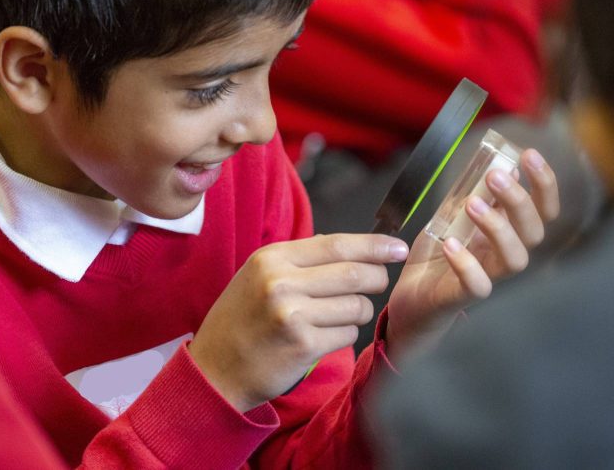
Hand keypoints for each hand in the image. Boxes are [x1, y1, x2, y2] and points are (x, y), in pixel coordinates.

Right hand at [188, 234, 408, 411]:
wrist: (215, 370)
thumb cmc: (241, 320)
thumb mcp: (258, 276)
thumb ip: (299, 259)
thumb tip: (348, 245)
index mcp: (272, 258)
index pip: (337, 244)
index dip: (374, 245)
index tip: (398, 248)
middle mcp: (281, 282)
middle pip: (355, 273)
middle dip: (377, 279)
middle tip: (378, 284)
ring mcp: (292, 315)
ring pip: (357, 306)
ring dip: (360, 311)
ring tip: (340, 315)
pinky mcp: (303, 346)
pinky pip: (347, 334)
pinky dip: (346, 334)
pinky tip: (326, 335)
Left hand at [386, 149, 558, 354]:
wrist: (412, 296)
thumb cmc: (439, 255)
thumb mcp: (456, 217)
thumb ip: (479, 196)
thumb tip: (504, 166)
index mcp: (508, 234)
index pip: (542, 211)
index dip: (544, 184)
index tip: (530, 154)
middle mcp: (505, 256)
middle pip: (534, 232)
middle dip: (519, 200)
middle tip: (495, 176)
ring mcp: (488, 277)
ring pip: (515, 259)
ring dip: (497, 227)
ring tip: (472, 204)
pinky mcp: (464, 296)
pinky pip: (478, 285)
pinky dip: (466, 263)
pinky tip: (451, 244)